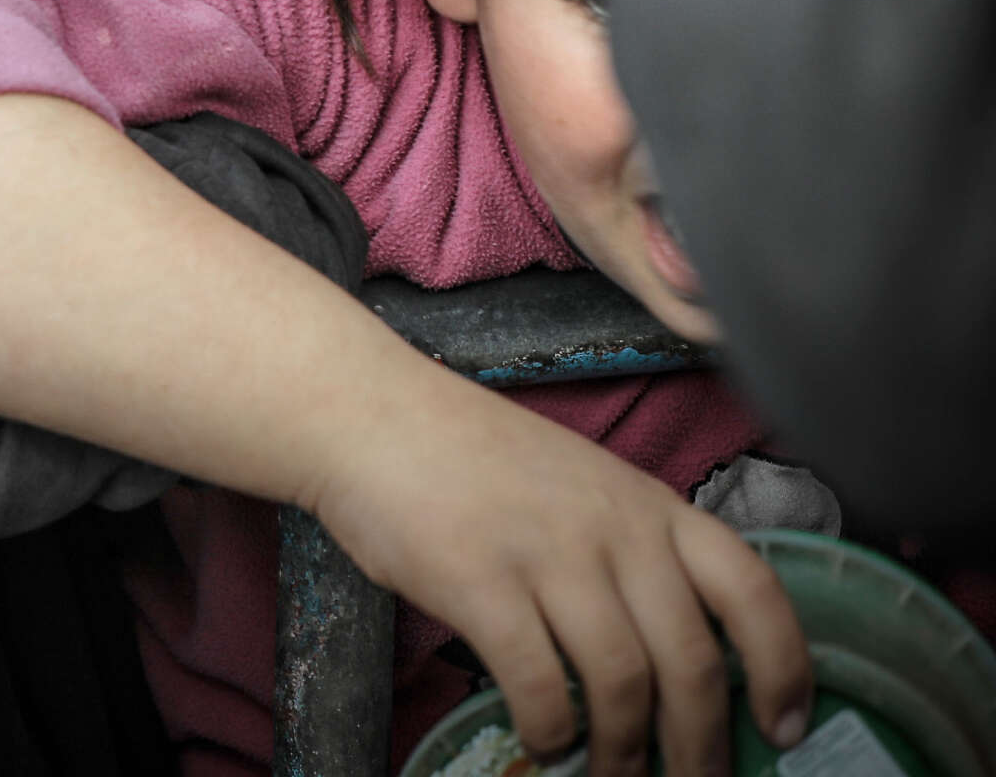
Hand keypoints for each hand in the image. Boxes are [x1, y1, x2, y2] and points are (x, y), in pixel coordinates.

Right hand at [313, 377, 812, 776]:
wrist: (370, 414)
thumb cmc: (471, 457)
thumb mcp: (580, 485)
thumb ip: (631, 552)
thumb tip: (676, 660)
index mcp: (648, 503)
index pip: (752, 590)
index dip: (784, 669)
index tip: (783, 728)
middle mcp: (612, 527)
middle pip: (692, 661)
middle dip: (701, 746)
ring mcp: (546, 552)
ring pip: (624, 684)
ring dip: (626, 753)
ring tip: (614, 776)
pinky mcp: (479, 580)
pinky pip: (540, 684)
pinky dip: (553, 731)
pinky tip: (545, 742)